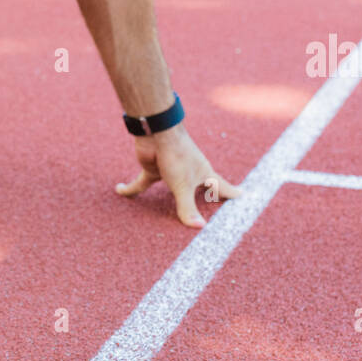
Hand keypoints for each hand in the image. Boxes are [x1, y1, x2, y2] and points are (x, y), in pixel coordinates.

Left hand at [115, 124, 240, 226]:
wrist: (157, 132)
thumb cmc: (177, 155)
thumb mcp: (183, 186)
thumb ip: (188, 208)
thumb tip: (198, 227)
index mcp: (204, 174)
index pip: (222, 187)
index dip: (232, 194)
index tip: (244, 197)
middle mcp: (190, 173)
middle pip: (200, 189)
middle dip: (206, 198)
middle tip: (212, 208)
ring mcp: (172, 171)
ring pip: (171, 189)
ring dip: (170, 199)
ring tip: (170, 210)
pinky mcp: (153, 169)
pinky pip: (141, 182)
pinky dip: (130, 189)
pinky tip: (118, 191)